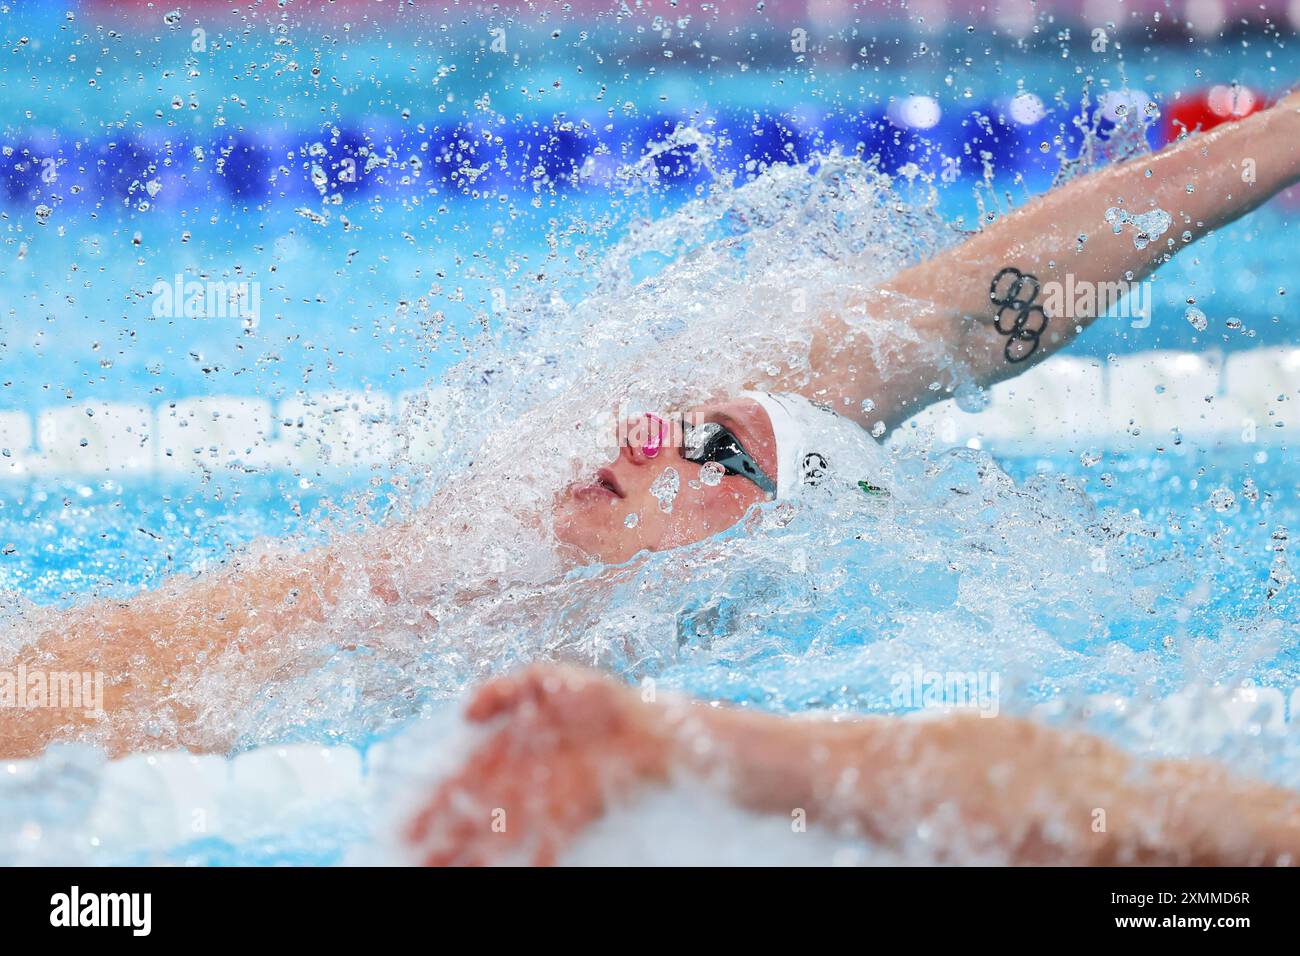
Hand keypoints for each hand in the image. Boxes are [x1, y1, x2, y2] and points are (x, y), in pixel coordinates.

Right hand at [403, 664, 668, 864]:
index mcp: (506, 749)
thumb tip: (464, 710)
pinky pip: (549, 843)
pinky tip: (522, 871)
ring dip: (479, 857)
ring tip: (450, 874)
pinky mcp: (575, 815)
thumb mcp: (545, 678)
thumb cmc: (597, 698)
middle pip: (475, 817)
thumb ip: (502, 688)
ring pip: (503, 835)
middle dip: (447, 841)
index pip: (460, 783)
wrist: (650, 725)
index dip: (433, 807)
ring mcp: (545, 800)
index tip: (407, 831)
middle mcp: (520, 779)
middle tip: (421, 863)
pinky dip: (536, 859)